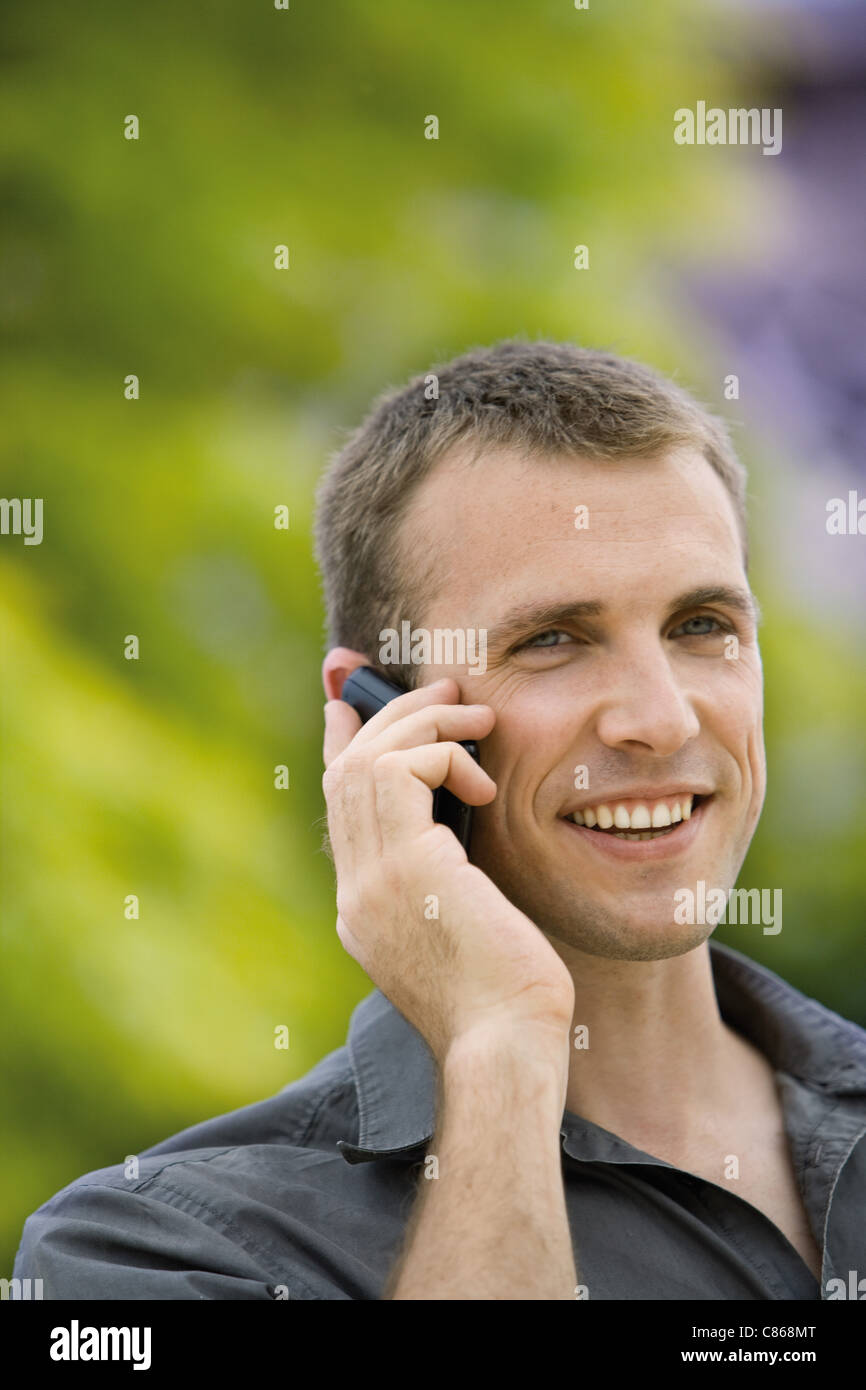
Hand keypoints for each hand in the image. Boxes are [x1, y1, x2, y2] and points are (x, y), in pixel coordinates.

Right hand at [322, 677, 574, 1064]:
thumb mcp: (468, 929)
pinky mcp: (407, 867)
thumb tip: (465, 827)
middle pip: (346, 772)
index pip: (338, 807)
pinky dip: (445, 754)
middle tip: (441, 686)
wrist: (507, 1048)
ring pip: (370, 760)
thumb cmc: (509, 999)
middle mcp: (355, 890)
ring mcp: (371, 879)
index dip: (343, 745)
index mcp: (364, 906)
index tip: (349, 703)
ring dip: (423, 722)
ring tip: (474, 713)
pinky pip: (406, 770)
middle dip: (388, 715)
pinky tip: (486, 783)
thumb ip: (449, 880)